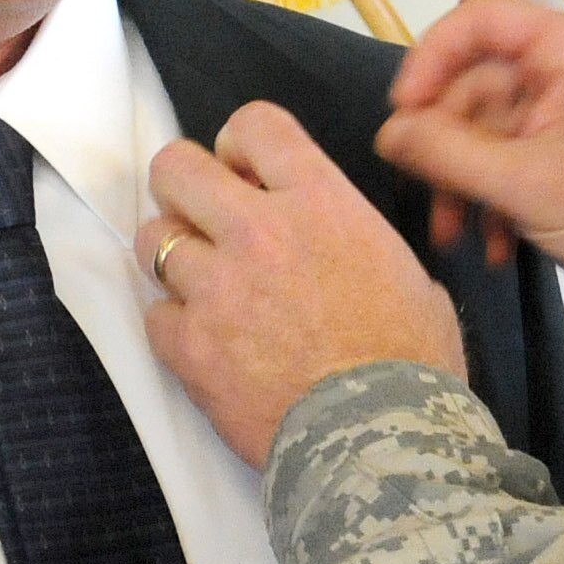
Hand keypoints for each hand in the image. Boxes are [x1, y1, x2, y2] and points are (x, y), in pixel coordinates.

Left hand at [137, 101, 467, 468]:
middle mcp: (258, 231)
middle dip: (183, 186)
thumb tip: (341, 247)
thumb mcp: (407, 273)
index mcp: (321, 203)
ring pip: (151, 239)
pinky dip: (175, 326)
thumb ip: (356, 239)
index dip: (239, 144)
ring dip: (174, 258)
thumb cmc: (412, 362)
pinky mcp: (189, 345)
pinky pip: (155, 316)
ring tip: (205, 287)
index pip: (254, 125)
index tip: (244, 172)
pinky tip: (207, 344)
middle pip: (175, 167)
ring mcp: (216, 287)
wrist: (381, 439)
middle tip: (203, 218)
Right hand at [379, 0, 563, 322]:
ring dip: (468, 182)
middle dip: (447, 146)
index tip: (402, 112)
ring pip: (494, 128)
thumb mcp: (522, 185)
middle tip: (424, 193)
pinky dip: (498, 194)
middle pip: (481, 83)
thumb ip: (446, 153)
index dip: (430, 58)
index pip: (481, 20)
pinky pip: (519, 152)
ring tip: (455, 235)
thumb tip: (388, 133)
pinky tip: (493, 245)